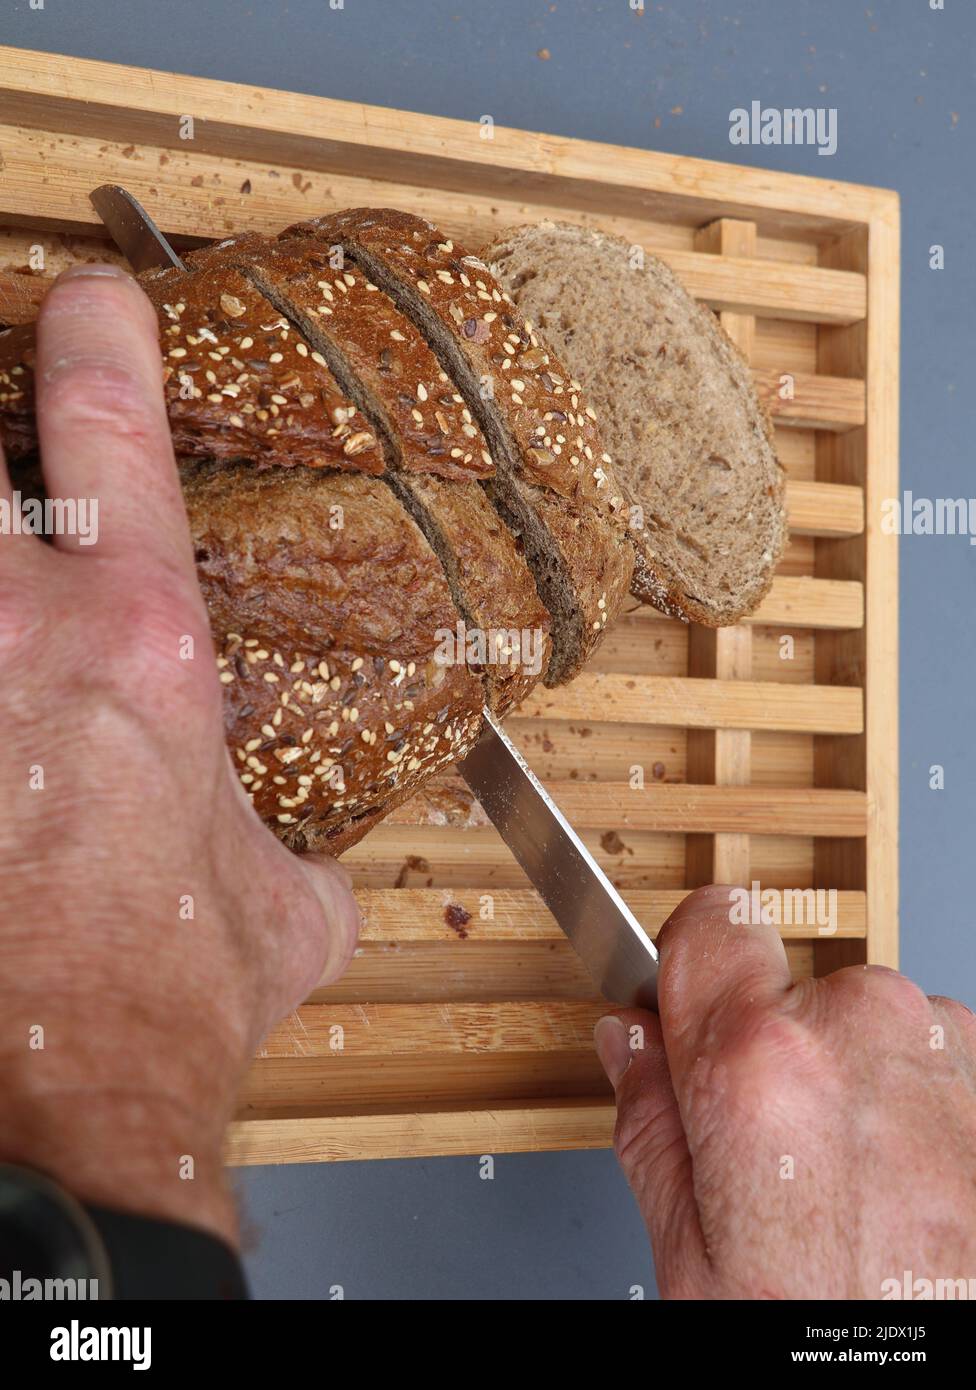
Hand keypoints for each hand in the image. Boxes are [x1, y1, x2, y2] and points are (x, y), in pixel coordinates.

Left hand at [0, 265, 359, 1245]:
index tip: (90, 303)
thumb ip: (287, 866)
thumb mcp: (278, 917)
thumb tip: (295, 878)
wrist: (58, 1095)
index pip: (111, 428)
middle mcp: (12, 631)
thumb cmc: (165, 993)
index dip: (98, 340)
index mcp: (140, 641)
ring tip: (4, 602)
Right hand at [594, 884, 975, 1298]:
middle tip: (776, 1158)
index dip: (690, 964)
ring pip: (863, 1029)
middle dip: (774, 1054)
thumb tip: (630, 1043)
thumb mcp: (697, 1258)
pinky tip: (906, 1189)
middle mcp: (862, 1029)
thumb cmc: (841, 1336)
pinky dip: (912, 1109)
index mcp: (763, 1061)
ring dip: (852, 1084)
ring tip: (857, 1191)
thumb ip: (649, 1125)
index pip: (713, 921)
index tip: (689, 1004)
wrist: (952, 1370)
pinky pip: (925, 1062)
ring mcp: (940, 1048)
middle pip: (790, 992)